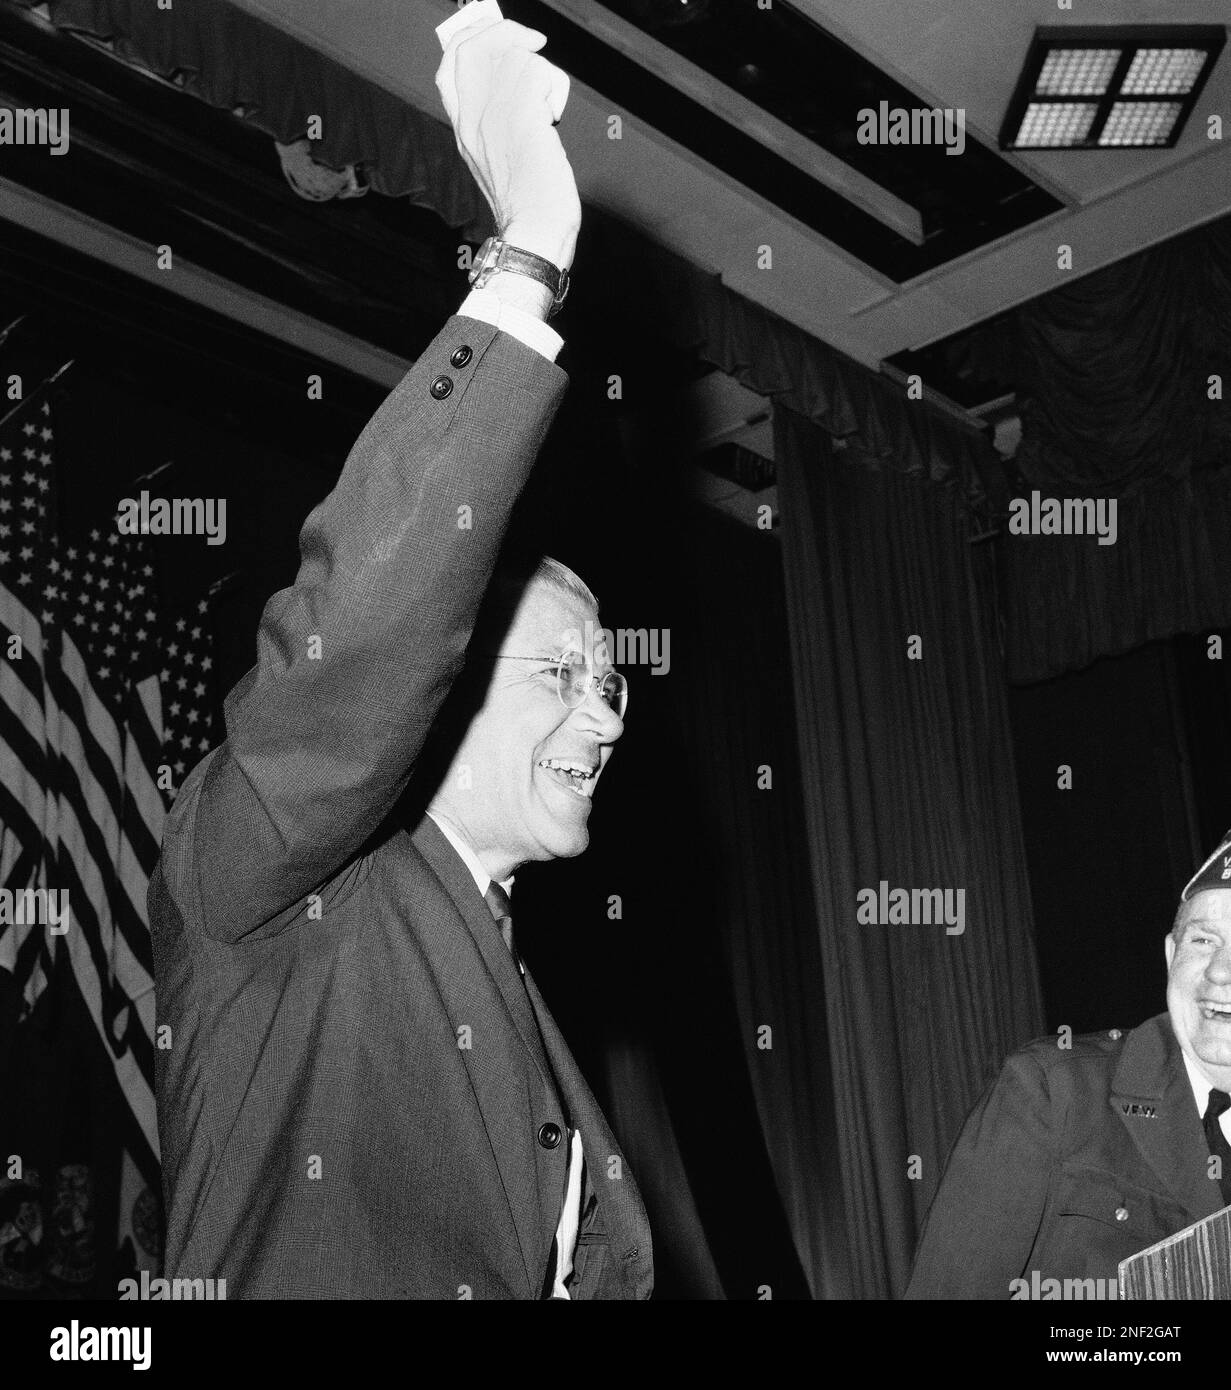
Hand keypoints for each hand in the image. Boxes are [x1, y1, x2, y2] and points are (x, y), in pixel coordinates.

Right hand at [435, 17, 580, 268]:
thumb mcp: (495, 160)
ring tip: (547, 109)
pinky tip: (554, 119)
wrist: (533, 234)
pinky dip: (556, 89)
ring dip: (544, 75)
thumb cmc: (524, 205)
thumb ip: (494, 122)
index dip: (476, 36)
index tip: (501, 35)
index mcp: (465, 128)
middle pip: (474, 45)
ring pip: (517, 58)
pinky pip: (540, 73)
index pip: (451, 61)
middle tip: (533, 46)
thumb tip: (512, 85)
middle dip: (507, 33)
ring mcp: (496, 118)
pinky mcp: (523, 120)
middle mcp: (473, 119)